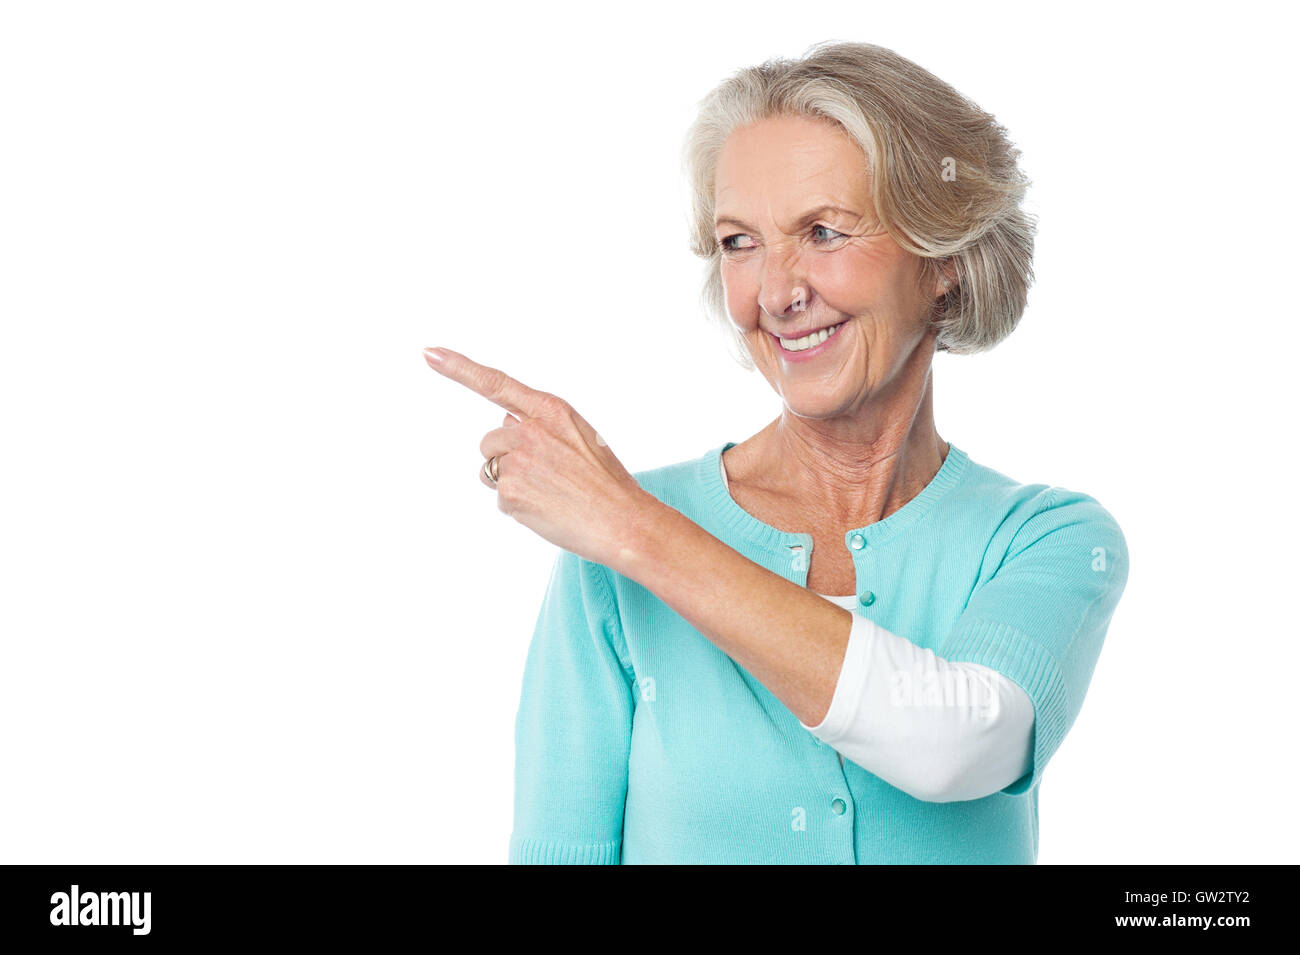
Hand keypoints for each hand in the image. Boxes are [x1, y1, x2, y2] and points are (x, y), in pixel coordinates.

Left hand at [423, 346, 652, 567]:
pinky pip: (501, 499)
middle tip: (546, 478)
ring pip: (493, 472)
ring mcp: (518, 461)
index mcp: (551, 410)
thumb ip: (543, 424)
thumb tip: (506, 420)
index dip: (458, 368)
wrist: (623, 522)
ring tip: (551, 495)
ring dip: (513, 484)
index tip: (430, 353)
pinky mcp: (510, 492)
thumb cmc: (606, 483)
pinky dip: (519, 508)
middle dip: (507, 459)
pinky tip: (548, 511)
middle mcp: (529, 430)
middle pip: (490, 442)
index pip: (496, 383)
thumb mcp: (581, 437)